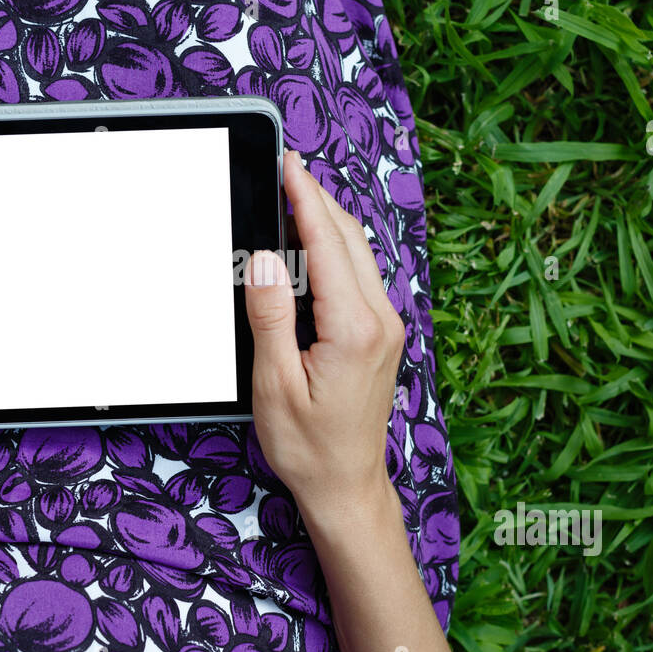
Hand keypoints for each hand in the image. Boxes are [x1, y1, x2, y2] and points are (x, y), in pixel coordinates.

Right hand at [244, 150, 405, 531]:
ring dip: (328, 223)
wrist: (347, 486)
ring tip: (295, 196)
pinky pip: (359, 278)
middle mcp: (380, 322)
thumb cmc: (308, 446)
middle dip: (318, 200)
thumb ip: (270, 317)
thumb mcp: (274, 385)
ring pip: (358, 256)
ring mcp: (386, 328)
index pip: (328, 245)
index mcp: (354, 330)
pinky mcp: (382, 336)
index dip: (305, 200)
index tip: (288, 165)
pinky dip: (336, 251)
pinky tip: (312, 246)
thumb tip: (266, 260)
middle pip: (349, 241)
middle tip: (287, 169)